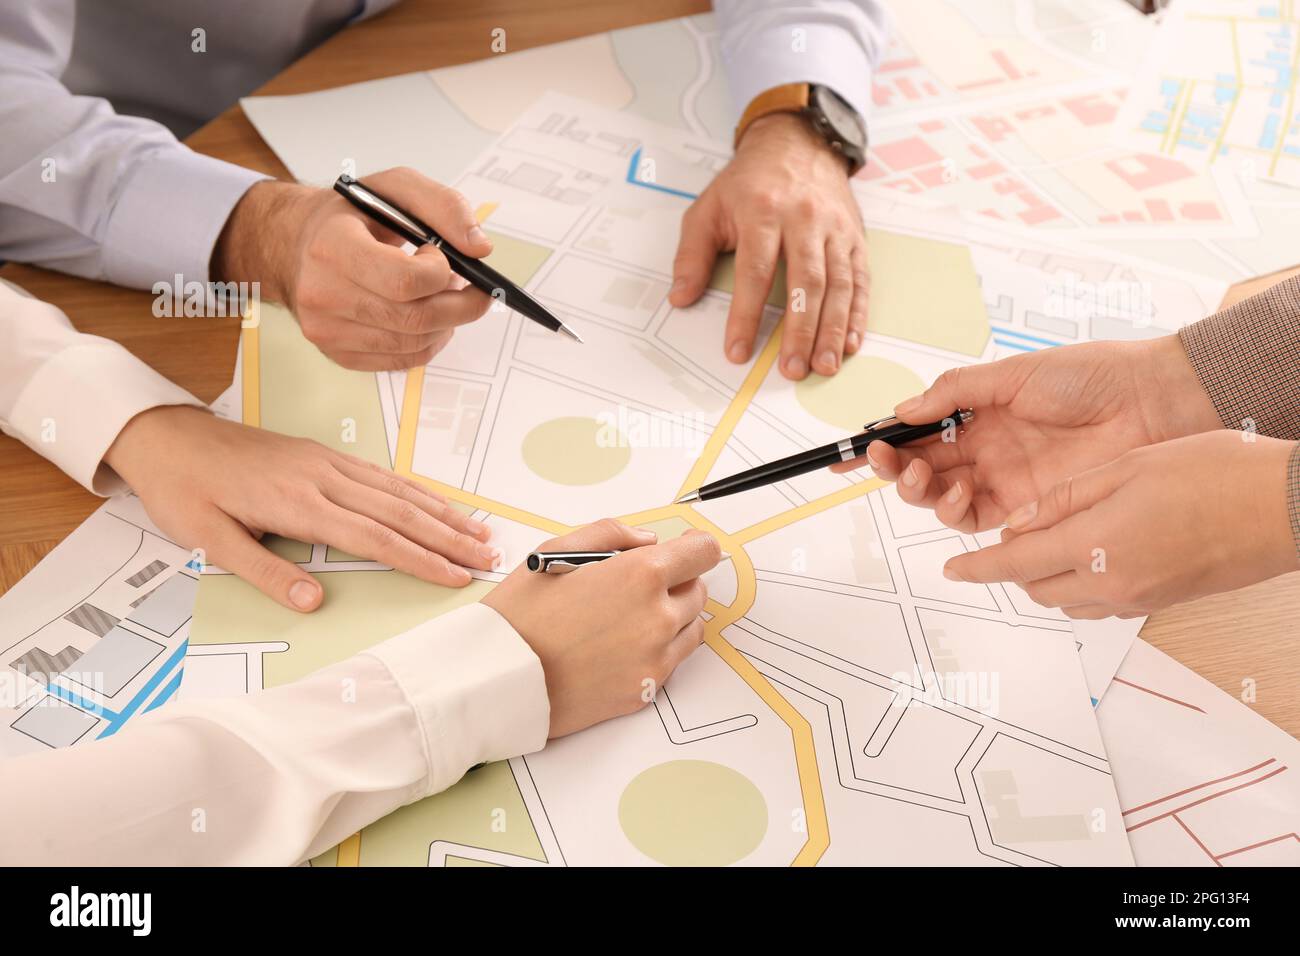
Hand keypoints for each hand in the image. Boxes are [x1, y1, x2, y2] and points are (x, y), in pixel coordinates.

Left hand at [104, 406, 500, 610]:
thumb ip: (263, 571)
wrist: (169, 438)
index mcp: (297, 502)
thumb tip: (312, 601)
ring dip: (443, 513)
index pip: (373, 536)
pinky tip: (438, 504)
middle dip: (448, 538)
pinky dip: (417, 491)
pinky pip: (382, 475)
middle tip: (488, 558)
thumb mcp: (208, 539)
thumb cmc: (186, 491)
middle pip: (399, 512)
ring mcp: (327, 463)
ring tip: (480, 533)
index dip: (419, 559)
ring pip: (398, 490)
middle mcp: (322, 478)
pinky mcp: (325, 456)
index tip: (454, 577)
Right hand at [214, 167, 492, 370]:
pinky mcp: (339, 354)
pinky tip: (426, 318)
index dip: (440, 273)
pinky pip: (402, 361)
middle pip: (415, 319)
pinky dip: (428, 342)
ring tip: (443, 297)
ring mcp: (327, 331)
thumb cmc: (351, 217)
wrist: (296, 245)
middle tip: (476, 290)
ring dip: (447, 323)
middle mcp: (322, 294)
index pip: (404, 281)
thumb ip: (444, 206)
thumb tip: (480, 248)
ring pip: (414, 344)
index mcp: (332, 246)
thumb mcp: (395, 188)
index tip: (442, 257)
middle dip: (461, 306)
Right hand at [481, 520, 720, 737]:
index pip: (703, 552)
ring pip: (692, 629)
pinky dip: (656, 650)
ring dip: (672, 617)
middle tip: (636, 586)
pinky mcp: (646, 691)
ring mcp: (656, 659)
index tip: (683, 550)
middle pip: (698, 591)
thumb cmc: (520, 614)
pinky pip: (670, 662)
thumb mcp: (556, 551)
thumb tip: (648, 540)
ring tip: (627, 618)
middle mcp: (658, 617)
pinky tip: (617, 646)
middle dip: (676, 582)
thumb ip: (611, 534)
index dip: (693, 547)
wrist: (498, 681)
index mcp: (641, 575)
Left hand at [669, 113, 869, 379]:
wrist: (797, 143)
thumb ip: (692, 255)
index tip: (737, 350)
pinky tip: (850, 342)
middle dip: (799, 330)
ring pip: (837, 284)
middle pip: (805, 281)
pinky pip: (859, 279)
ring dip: (832, 330)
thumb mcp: (708, 208)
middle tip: (792, 369)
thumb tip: (680, 298)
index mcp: (762, 211)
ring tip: (823, 366)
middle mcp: (803, 219)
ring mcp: (834, 229)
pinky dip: (856, 314)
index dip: (745, 314)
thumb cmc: (749, 182)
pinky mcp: (854, 237)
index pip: (755, 271)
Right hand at [839, 336, 1222, 531]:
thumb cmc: (1088, 377)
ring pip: (939, 499)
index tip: (848, 451)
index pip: (915, 431)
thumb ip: (954, 392)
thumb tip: (902, 410)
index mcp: (976, 413)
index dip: (880, 443)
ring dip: (918, 491)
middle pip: (919, 469)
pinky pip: (975, 520)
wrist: (1146, 403)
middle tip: (883, 460)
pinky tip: (962, 492)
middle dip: (891, 468)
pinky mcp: (1024, 508)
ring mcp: (1001, 480)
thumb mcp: (1012, 373)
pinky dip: (955, 511)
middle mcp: (983, 449)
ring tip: (922, 476)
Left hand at [944, 431, 1299, 617]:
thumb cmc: (1215, 473)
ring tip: (1052, 539)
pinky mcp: (1160, 602)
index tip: (951, 569)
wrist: (1286, 506)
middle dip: (1012, 566)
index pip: (1012, 564)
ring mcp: (1139, 599)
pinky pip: (1101, 602)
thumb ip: (1064, 499)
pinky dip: (1082, 582)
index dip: (976, 567)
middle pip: (1034, 587)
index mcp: (1095, 545)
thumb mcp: (1125, 468)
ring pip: (1066, 599)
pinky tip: (1094, 551)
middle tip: (1007, 539)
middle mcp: (1112, 583)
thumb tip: (1019, 521)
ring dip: (1047, 575)